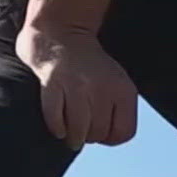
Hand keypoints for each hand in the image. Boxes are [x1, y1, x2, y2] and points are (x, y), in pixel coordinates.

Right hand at [17, 28, 138, 149]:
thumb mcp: (118, 84)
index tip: (102, 133)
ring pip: (79, 130)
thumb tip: (109, 140)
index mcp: (124, 90)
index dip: (111, 139)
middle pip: (99, 132)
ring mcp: (77, 85)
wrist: (62, 36)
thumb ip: (119, 111)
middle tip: (82, 130)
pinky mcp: (53, 83)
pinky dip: (57, 128)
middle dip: (90, 137)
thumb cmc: (91, 68)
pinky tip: (58, 128)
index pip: (124, 133)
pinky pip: (55, 118)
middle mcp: (103, 88)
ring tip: (70, 135)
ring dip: (73, 138)